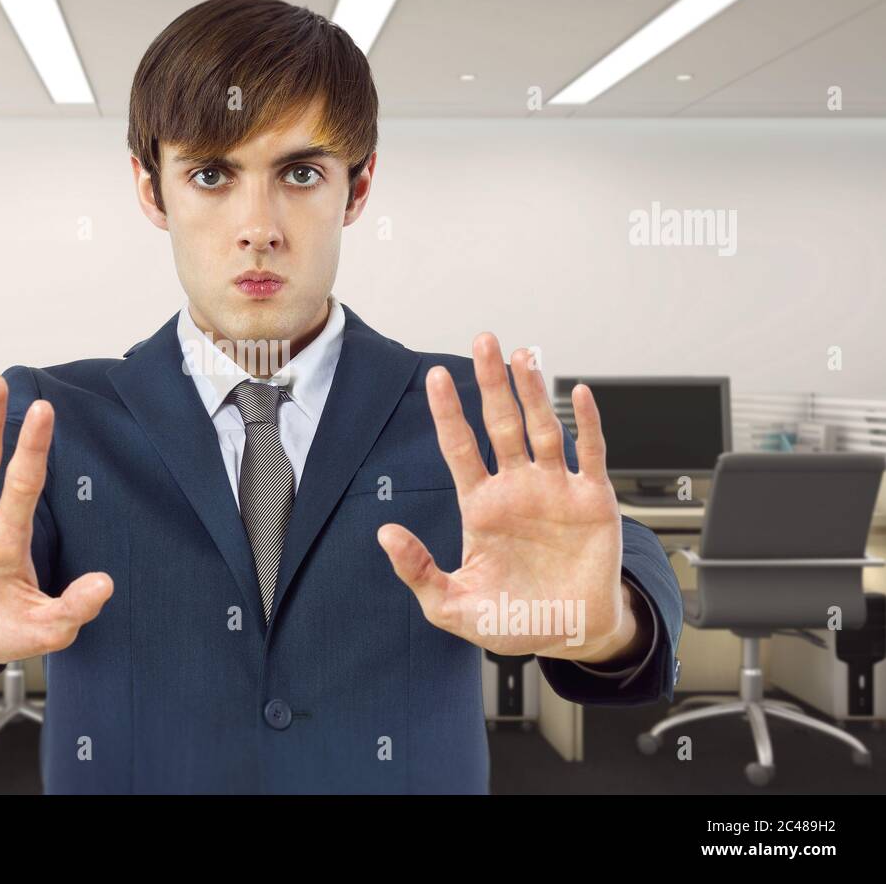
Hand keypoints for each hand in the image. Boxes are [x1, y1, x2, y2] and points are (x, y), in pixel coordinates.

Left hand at [377, 334, 636, 662]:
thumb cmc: (514, 622)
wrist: (572, 637)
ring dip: (534, 392)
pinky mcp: (593, 500)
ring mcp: (555, 490)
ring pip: (543, 429)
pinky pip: (591, 453)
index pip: (460, 448)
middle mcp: (517, 489)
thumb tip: (384, 534)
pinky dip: (588, 422)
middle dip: (491, 383)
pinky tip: (579, 393)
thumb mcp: (452, 605)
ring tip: (524, 356)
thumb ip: (417, 571)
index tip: (436, 378)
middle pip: (500, 423)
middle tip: (482, 341)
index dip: (449, 413)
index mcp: (481, 506)